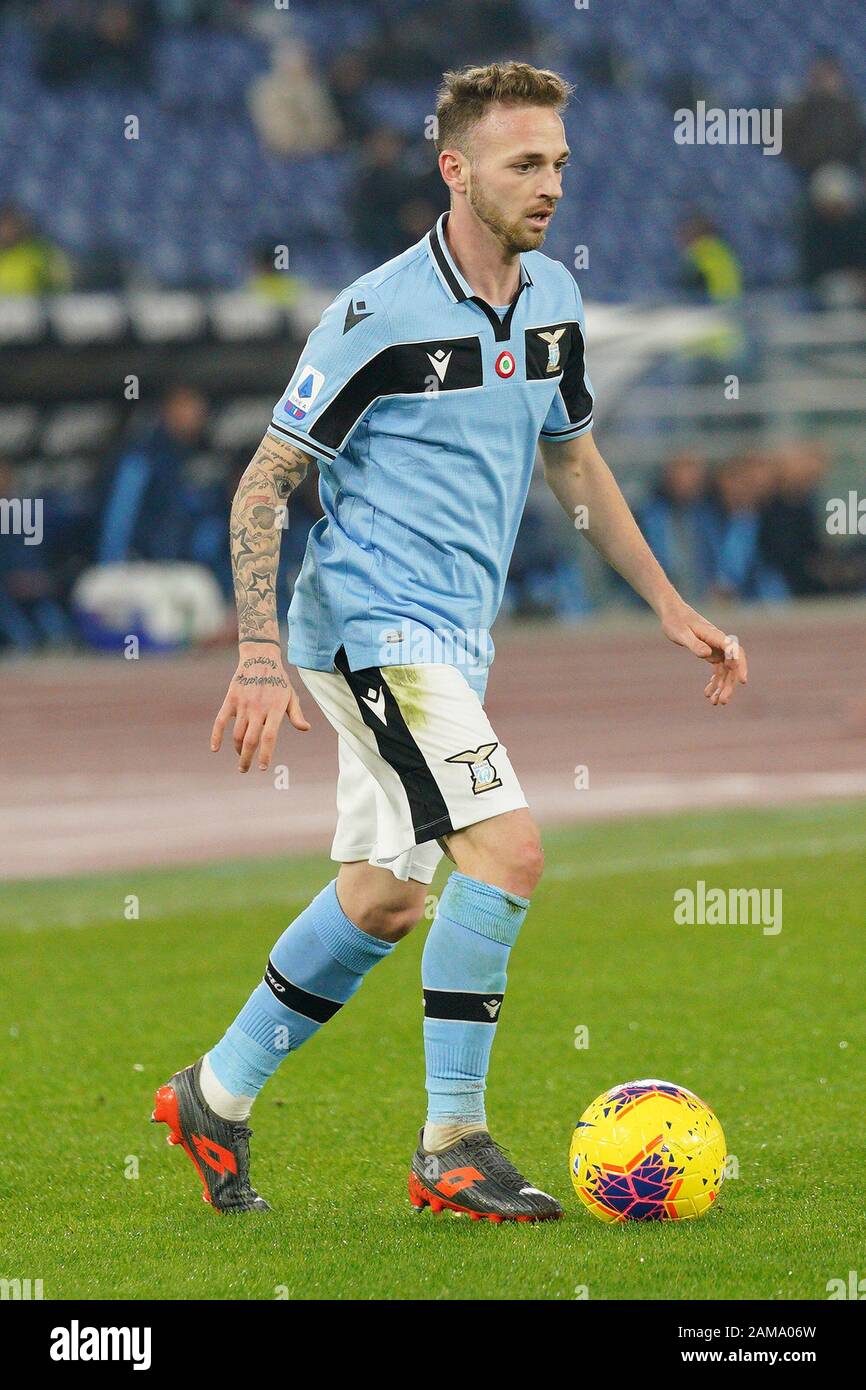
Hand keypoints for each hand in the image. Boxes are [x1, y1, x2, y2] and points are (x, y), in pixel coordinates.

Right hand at [210, 644, 310, 771]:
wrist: (260, 657)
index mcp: (275, 709)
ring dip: (236, 749)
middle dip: (246, 758)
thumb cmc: (279, 680)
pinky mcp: (231, 699)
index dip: (265, 754)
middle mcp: (258, 708)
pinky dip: (216, 736)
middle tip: (244, 769)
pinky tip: (215, 748)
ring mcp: (243, 704)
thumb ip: (296, 714)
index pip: (269, 737)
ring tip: (240, 756)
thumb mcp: (291, 696)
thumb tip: (305, 729)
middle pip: (251, 740)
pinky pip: (220, 721)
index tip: (262, 767)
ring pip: (237, 734)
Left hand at [660, 601, 748, 705]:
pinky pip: (718, 670)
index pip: (734, 651)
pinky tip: (707, 693)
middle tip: (722, 702)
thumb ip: (694, 644)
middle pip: (732, 666)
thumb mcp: (681, 633)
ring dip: (722, 687)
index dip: (740, 666)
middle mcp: (720, 643)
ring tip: (714, 703)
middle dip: (729, 684)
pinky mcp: (711, 653)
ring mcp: (717, 649)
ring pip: (726, 671)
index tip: (742, 681)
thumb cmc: (676, 621)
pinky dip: (715, 682)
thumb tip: (707, 655)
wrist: (672, 614)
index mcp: (716, 636)